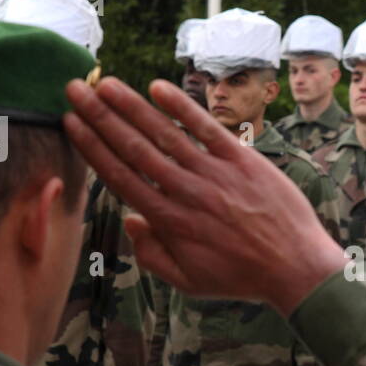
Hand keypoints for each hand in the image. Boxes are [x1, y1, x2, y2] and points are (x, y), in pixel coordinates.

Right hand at [64, 77, 347, 316]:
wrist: (294, 267)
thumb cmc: (241, 276)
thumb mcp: (188, 282)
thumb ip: (152, 255)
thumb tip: (130, 222)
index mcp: (168, 221)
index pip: (119, 176)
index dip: (92, 147)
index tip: (71, 123)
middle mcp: (186, 192)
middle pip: (133, 148)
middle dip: (100, 116)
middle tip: (75, 89)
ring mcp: (214, 173)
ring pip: (164, 134)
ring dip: (132, 105)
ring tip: (105, 83)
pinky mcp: (242, 160)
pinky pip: (207, 128)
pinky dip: (182, 108)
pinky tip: (158, 88)